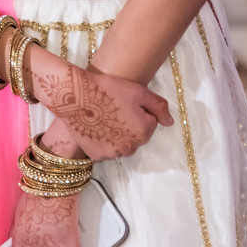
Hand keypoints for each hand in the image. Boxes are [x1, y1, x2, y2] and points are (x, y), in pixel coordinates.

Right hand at [26, 50, 170, 160]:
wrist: (76, 96)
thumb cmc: (109, 90)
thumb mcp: (139, 92)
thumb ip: (159, 107)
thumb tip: (170, 122)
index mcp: (144, 132)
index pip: (150, 123)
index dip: (140, 111)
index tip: (126, 102)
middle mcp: (130, 148)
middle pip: (136, 136)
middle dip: (130, 125)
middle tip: (115, 109)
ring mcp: (112, 154)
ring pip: (121, 145)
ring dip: (117, 135)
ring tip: (104, 117)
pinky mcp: (96, 156)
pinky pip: (106, 150)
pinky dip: (103, 141)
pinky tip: (96, 127)